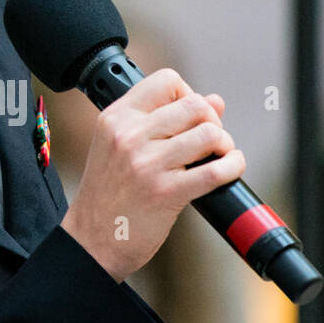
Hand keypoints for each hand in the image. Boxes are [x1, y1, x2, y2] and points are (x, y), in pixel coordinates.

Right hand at [61, 70, 242, 283]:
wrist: (90, 241)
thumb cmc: (108, 196)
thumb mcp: (120, 148)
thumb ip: (163, 121)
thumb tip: (214, 101)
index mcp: (115, 119)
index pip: (166, 81)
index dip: (187, 93)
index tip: (189, 115)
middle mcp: (129, 135)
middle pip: (194, 105)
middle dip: (211, 120)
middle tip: (207, 141)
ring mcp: (147, 163)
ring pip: (209, 133)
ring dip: (223, 144)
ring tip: (217, 156)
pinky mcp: (166, 192)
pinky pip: (215, 169)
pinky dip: (233, 166)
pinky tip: (230, 169)